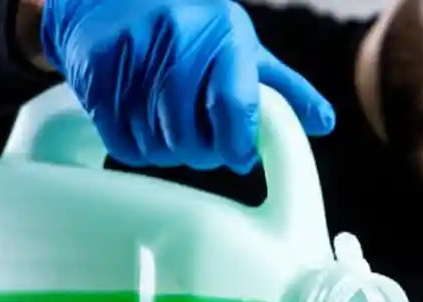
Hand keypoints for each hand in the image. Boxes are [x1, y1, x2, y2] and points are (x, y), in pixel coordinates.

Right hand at [39, 0, 335, 170]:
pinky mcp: (96, 72)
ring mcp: (134, 54)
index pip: (235, 109)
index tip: (238, 155)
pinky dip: (135, 148)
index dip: (237, 146)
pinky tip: (141, 126)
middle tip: (201, 142)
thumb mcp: (239, 45)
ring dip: (168, 152)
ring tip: (170, 129)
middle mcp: (179, 39)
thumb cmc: (187, 26)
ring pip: (158, 146)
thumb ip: (283, 88)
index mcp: (224, 34)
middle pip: (193, 139)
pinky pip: (123, 142)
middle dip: (201, 153)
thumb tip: (326, 123)